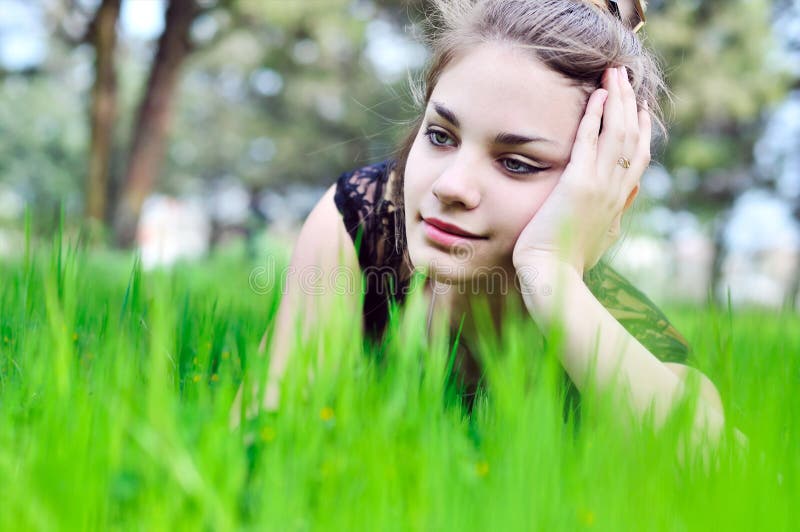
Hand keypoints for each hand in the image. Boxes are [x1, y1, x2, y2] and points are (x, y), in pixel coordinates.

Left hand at [512, 66, 650, 275]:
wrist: (553, 278)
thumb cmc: (568, 262)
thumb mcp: (601, 237)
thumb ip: (615, 214)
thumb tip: (630, 196)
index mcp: (619, 203)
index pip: (639, 158)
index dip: (641, 130)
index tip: (639, 108)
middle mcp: (616, 191)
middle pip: (632, 138)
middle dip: (629, 104)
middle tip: (626, 77)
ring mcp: (600, 187)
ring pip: (617, 134)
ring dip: (616, 100)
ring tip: (614, 73)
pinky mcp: (578, 184)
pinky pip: (590, 142)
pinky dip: (595, 116)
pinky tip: (596, 96)